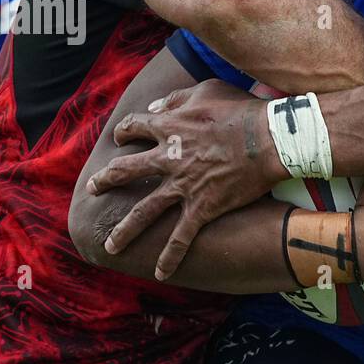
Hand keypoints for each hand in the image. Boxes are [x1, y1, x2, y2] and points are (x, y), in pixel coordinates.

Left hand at [85, 79, 281, 280]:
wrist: (270, 139)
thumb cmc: (242, 111)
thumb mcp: (206, 90)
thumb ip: (177, 98)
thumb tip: (156, 106)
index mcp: (167, 127)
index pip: (133, 127)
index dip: (123, 132)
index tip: (120, 137)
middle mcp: (167, 158)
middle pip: (125, 171)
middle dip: (106, 181)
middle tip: (92, 189)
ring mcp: (183, 185)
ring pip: (144, 211)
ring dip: (125, 230)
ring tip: (110, 245)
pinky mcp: (202, 207)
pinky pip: (181, 237)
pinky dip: (170, 257)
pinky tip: (161, 273)